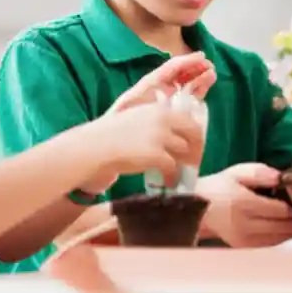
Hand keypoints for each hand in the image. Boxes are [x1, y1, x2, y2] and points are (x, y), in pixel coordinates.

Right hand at [76, 104, 205, 189]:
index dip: (194, 134)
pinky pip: (172, 167)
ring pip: (184, 150)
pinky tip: (168, 183)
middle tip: (193, 162)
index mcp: (159, 109)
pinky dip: (172, 177)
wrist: (95, 146)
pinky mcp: (156, 154)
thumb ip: (155, 122)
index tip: (193, 146)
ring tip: (180, 174)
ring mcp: (160, 136)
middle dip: (196, 149)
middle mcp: (163, 119)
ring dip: (184, 164)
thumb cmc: (110, 135)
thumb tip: (175, 136)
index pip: (188, 119)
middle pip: (194, 133)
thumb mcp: (136, 119)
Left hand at [107, 52, 216, 115]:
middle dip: (196, 70)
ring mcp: (165, 102)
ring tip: (211, 76)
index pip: (172, 67)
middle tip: (210, 68)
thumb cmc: (121, 120)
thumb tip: (170, 76)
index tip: (202, 56)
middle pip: (181, 76)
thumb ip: (152, 87)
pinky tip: (204, 91)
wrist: (112, 143)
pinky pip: (186, 101)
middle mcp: (159, 90)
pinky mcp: (169, 115)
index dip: (187, 60)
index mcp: (150, 83)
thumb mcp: (134, 100)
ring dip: (199, 81)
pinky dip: (196, 95)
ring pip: (186, 87)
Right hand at [196, 163, 291, 246]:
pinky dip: (283, 236)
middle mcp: (246, 224)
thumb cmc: (220, 187)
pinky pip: (271, 244)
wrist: (198, 209)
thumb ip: (260, 173)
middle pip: (284, 226)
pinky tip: (289, 227)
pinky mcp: (245, 247)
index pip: (281, 209)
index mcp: (245, 204)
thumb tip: (282, 177)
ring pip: (280, 238)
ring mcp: (245, 239)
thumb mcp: (237, 172)